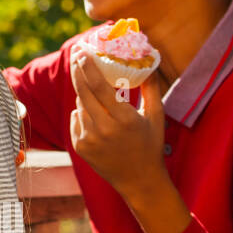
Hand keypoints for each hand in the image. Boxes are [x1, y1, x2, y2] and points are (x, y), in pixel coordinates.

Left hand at [68, 44, 166, 196]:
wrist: (139, 181)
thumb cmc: (151, 146)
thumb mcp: (156, 117)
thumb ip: (151, 89)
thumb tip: (149, 63)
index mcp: (124, 119)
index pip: (99, 86)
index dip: (88, 67)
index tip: (82, 51)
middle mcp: (104, 129)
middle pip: (83, 91)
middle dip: (77, 70)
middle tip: (76, 54)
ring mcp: (89, 139)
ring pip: (80, 105)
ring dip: (85, 95)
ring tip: (97, 93)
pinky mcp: (80, 146)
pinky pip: (76, 119)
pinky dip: (83, 113)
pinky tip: (96, 117)